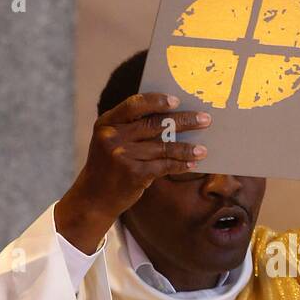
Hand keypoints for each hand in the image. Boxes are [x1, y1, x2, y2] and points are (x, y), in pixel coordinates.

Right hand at [55, 92, 210, 252]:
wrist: (94, 198)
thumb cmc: (109, 166)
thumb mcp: (111, 141)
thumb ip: (132, 128)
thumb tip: (173, 117)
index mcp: (107, 123)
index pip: (134, 105)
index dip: (157, 101)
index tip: (177, 100)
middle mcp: (112, 137)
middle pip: (155, 124)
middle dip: (184, 120)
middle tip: (205, 119)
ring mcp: (122, 156)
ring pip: (163, 146)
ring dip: (187, 148)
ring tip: (204, 148)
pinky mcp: (133, 174)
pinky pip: (164, 166)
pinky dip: (180, 164)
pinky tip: (192, 163)